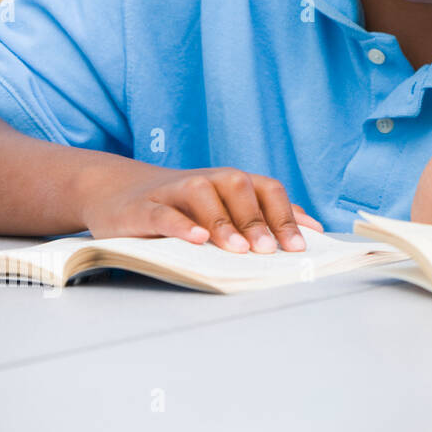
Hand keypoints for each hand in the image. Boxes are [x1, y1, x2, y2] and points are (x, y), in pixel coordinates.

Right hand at [75, 158, 323, 252]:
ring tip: (238, 249)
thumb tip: (313, 229)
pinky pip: (164, 213)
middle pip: (239, 188)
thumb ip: (268, 216)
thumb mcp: (227, 207)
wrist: (118, 192)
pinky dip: (181, 225)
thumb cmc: (185, 207)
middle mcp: (208, 179)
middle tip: (268, 251)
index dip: (285, 216)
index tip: (298, 247)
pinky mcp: (143, 208)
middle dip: (257, 220)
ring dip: (223, 222)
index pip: (268, 190)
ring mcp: (174, 190)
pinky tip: (197, 239)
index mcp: (232, 182)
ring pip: (203, 195)